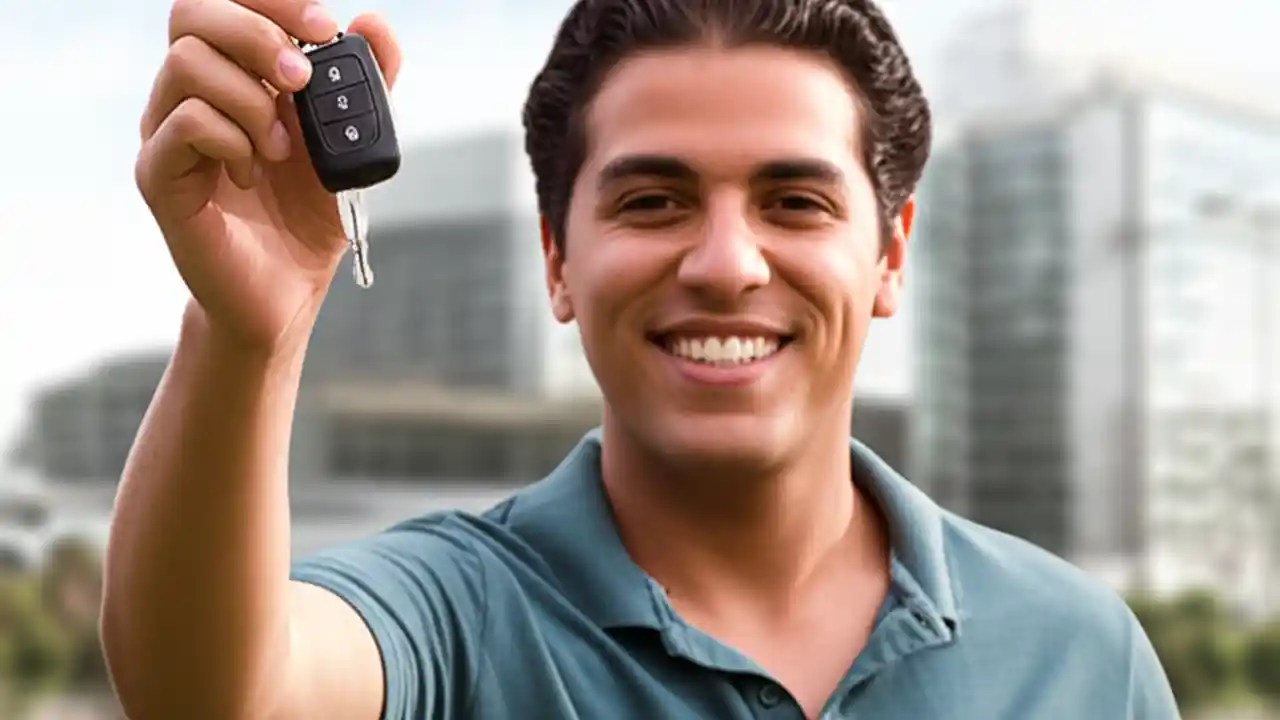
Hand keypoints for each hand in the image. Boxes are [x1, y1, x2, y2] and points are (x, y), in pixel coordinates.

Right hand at [135, 0, 401, 352]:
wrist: (287, 291)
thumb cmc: (307, 216)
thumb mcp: (350, 145)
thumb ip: (365, 86)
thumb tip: (372, 21)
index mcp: (231, 76)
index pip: (224, 2)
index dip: (271, 0)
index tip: (322, 25)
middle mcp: (190, 94)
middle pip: (192, 14)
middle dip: (259, 34)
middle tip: (301, 79)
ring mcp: (168, 132)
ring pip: (188, 64)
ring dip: (252, 100)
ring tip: (281, 149)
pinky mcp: (160, 174)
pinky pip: (184, 123)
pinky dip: (233, 140)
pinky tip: (251, 173)